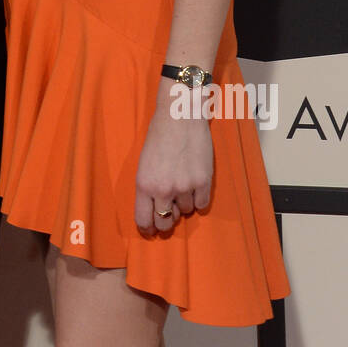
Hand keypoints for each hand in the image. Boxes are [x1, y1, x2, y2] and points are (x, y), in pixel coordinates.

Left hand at [134, 77, 212, 235]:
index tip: (151, 230)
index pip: (144, 220)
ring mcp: (185, 187)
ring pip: (186, 211)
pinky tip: (195, 186)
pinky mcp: (203, 182)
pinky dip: (199, 199)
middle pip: (166, 223)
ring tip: (183, 183)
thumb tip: (156, 209)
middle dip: (167, 221)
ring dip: (184, 203)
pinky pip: (202, 205)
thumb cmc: (159, 136)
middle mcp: (163, 190)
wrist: (180, 116)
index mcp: (144, 185)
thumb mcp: (144, 164)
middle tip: (169, 213)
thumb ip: (149, 188)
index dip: (148, 229)